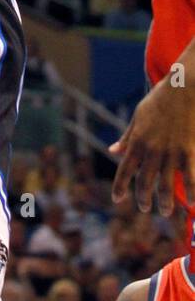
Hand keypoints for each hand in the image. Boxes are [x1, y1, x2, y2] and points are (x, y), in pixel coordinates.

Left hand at [110, 73, 194, 214]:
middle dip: (143, 199)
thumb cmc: (159, 101)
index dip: (120, 187)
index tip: (117, 199)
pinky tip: (193, 203)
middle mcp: (152, 150)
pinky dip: (192, 193)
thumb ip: (127, 137)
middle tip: (145, 208)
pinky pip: (190, 179)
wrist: (183, 89)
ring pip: (166, 186)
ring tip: (166, 210)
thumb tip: (113, 151)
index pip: (124, 170)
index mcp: (137, 141)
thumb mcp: (138, 117)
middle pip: (145, 183)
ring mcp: (171, 152)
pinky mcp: (189, 152)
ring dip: (165, 202)